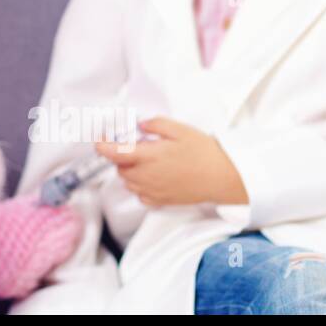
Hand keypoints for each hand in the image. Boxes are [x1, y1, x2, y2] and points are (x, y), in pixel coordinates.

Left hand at [94, 117, 248, 207]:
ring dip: (130, 171)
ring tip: (149, 161)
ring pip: (128, 182)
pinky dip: (141, 186)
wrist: (224, 178)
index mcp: (147, 156)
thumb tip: (140, 125)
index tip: (101, 138)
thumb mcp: (179, 129)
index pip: (111, 153)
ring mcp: (152, 191)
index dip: (101, 145)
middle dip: (122, 156)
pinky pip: (140, 195)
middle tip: (137, 146)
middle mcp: (145, 176)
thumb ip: (155, 124)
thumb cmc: (204, 154)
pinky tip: (155, 177)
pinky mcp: (161, 201)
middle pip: (119, 167)